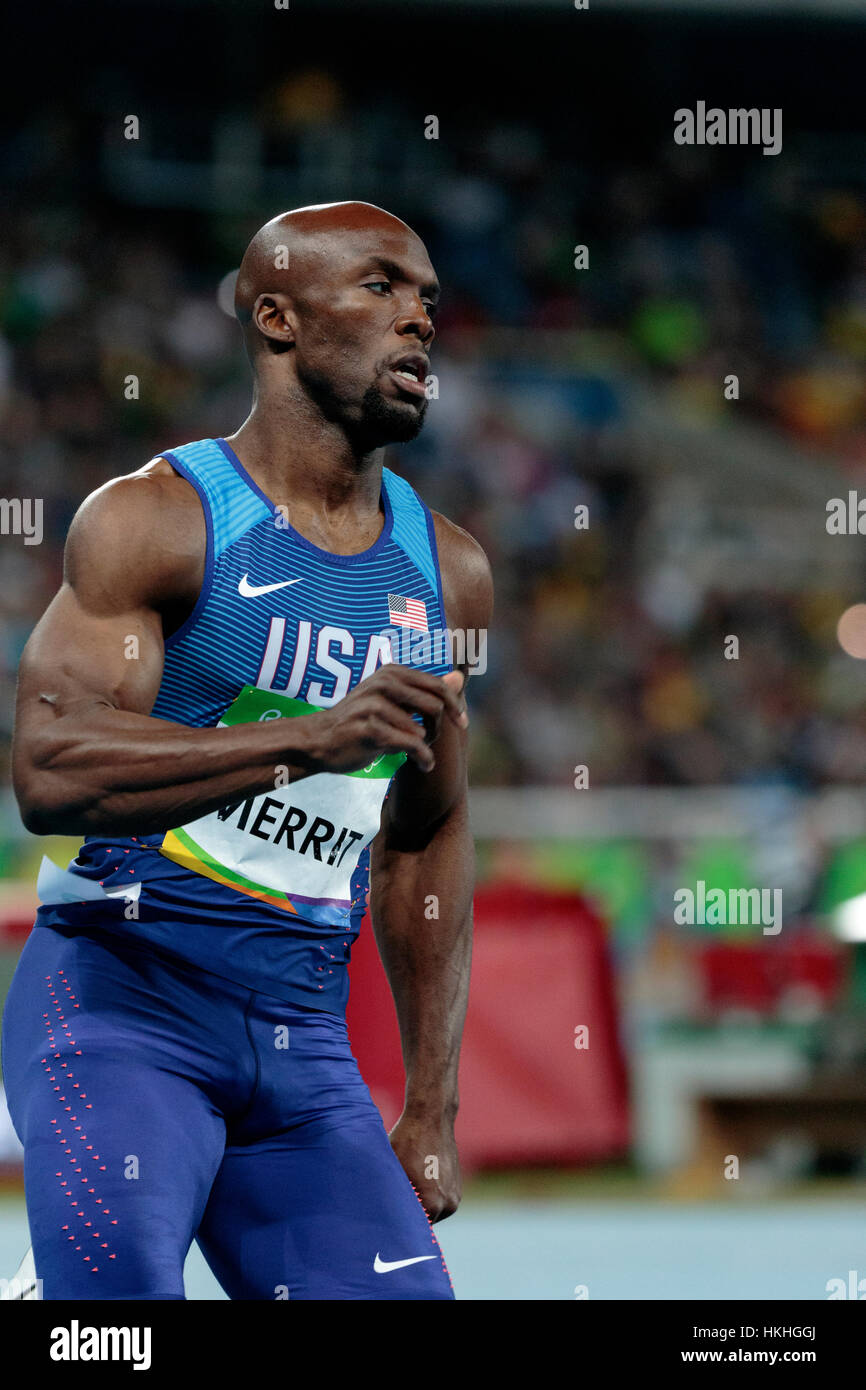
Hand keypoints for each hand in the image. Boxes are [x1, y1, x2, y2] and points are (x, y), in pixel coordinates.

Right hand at [304, 665, 466, 774]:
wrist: (319, 741)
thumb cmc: (359, 722)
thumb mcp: (392, 702)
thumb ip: (425, 691)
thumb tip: (459, 677)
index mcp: (391, 673)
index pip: (437, 685)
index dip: (455, 705)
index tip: (462, 722)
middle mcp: (383, 683)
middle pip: (435, 705)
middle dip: (441, 728)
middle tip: (431, 742)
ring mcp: (374, 705)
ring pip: (423, 728)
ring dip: (427, 746)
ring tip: (418, 753)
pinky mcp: (370, 728)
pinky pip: (411, 744)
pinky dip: (423, 758)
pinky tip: (424, 765)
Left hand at [388, 1111, 461, 1222]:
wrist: (432, 1117)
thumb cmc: (406, 1142)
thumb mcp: (391, 1170)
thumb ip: (388, 1198)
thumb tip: (375, 1217)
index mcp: (431, 1205)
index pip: (411, 1233)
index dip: (397, 1230)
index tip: (386, 1228)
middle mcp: (448, 1205)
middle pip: (422, 1224)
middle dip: (408, 1218)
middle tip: (392, 1205)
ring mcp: (455, 1197)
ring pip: (431, 1213)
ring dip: (419, 1206)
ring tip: (407, 1186)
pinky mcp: (457, 1189)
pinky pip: (439, 1201)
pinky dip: (429, 1196)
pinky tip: (418, 1178)